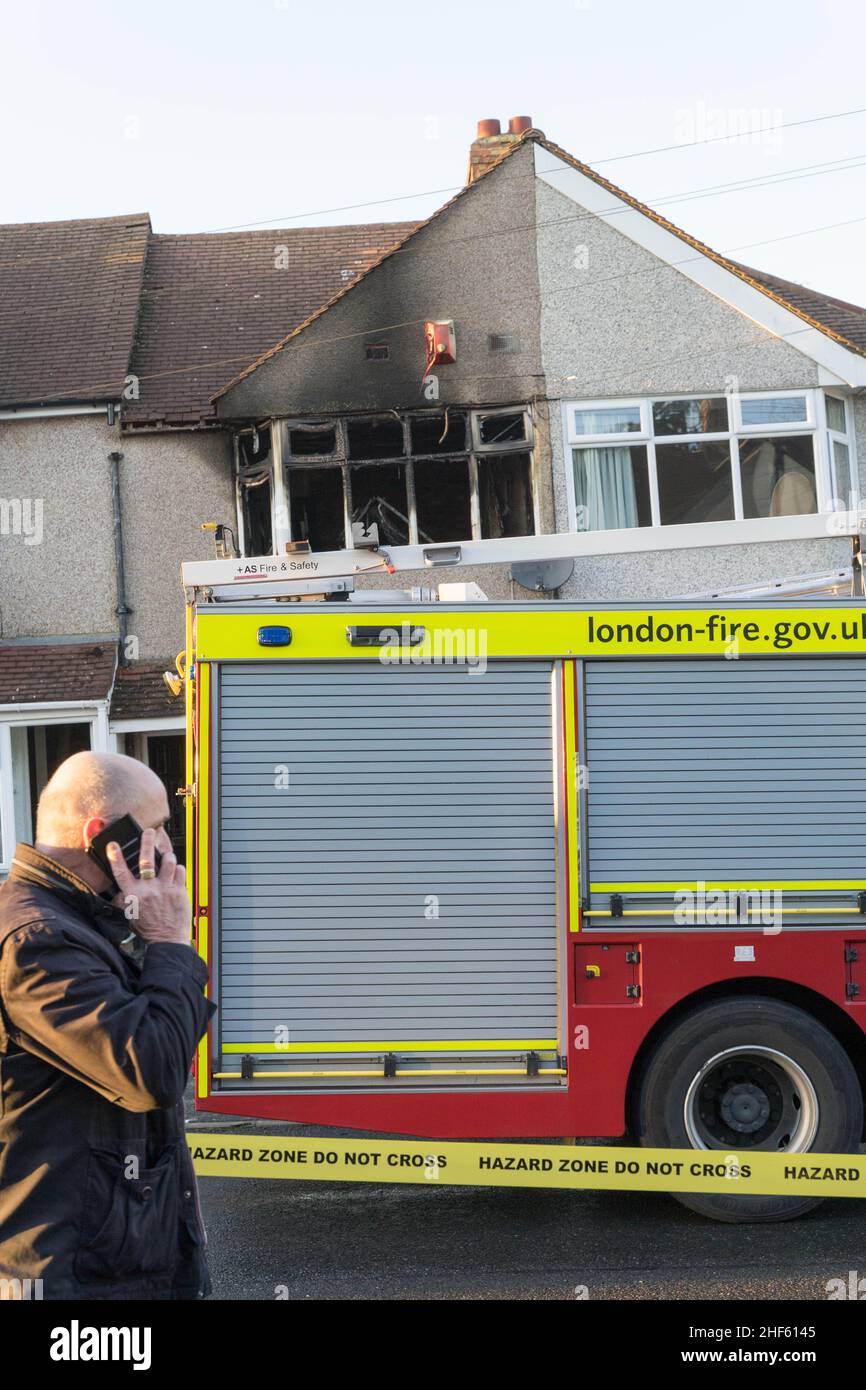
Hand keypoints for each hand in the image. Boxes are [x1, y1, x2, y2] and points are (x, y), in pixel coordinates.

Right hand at [107, 828, 191, 945]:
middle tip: (149, 832)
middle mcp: (148, 889)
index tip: (113, 845)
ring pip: (168, 861)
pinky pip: (180, 870)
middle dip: (147, 841)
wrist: (167, 940)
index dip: (115, 857)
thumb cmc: (148, 929)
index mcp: (133, 895)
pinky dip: (178, 869)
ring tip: (166, 855)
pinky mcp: (179, 891)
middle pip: (146, 859)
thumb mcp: (130, 914)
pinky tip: (175, 873)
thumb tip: (120, 890)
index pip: (120, 872)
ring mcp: (165, 889)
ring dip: (167, 855)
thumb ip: (125, 899)